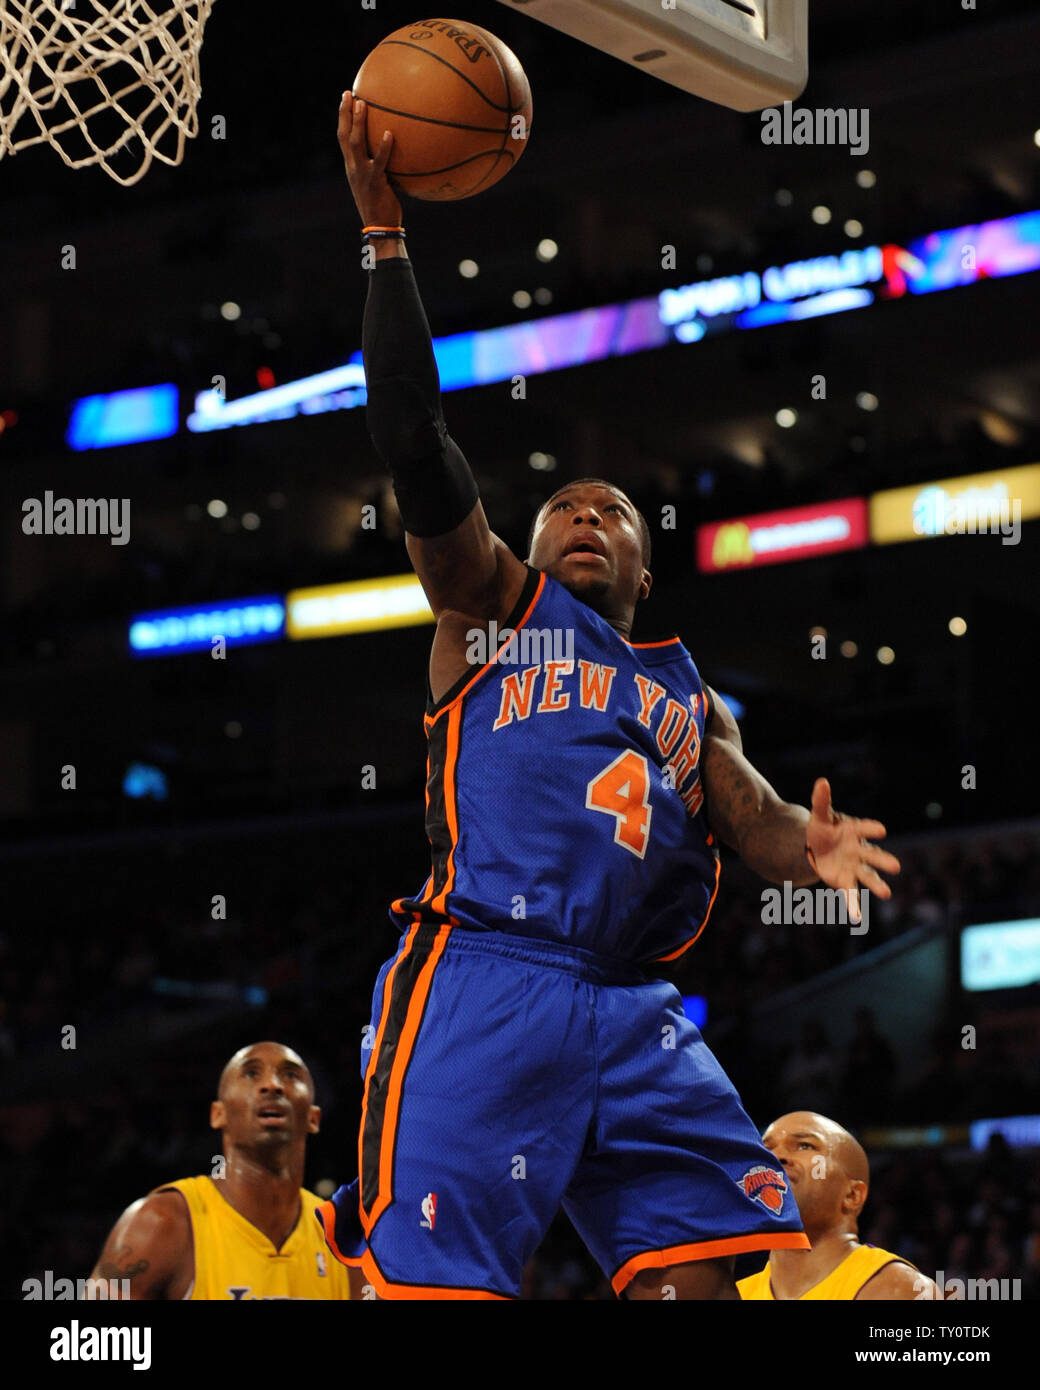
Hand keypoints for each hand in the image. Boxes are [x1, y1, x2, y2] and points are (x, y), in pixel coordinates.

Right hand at [338, 90, 402, 228]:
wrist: (379, 227)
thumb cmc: (382, 206)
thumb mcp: (378, 183)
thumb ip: (382, 165)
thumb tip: (398, 149)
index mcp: (352, 167)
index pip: (342, 138)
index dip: (342, 118)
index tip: (345, 98)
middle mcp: (353, 167)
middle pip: (344, 135)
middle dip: (344, 113)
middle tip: (349, 93)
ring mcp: (362, 174)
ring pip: (356, 143)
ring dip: (358, 122)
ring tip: (362, 104)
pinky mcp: (375, 182)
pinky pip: (379, 161)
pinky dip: (384, 147)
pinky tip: (390, 133)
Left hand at [805, 778, 900, 922]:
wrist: (816, 847)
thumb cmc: (822, 828)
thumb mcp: (819, 815)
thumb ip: (821, 801)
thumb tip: (822, 782)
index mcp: (854, 831)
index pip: (864, 828)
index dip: (871, 828)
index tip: (881, 829)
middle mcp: (859, 850)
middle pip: (872, 855)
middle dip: (882, 860)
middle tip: (895, 867)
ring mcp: (854, 867)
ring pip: (867, 876)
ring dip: (876, 884)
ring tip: (886, 893)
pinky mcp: (845, 881)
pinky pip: (851, 893)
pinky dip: (854, 905)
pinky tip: (857, 917)